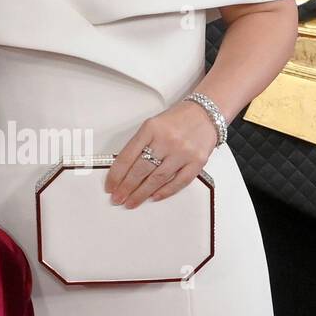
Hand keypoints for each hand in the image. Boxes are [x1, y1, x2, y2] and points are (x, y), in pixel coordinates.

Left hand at [103, 101, 217, 208]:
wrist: (206, 113)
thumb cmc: (177, 120)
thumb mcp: (152, 125)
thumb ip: (139, 144)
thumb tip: (124, 170)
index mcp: (151, 128)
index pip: (127, 156)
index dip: (116, 174)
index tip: (110, 186)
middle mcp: (166, 140)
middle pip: (141, 169)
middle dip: (126, 187)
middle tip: (117, 199)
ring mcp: (183, 151)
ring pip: (157, 178)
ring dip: (142, 194)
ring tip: (131, 202)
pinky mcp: (197, 161)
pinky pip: (179, 182)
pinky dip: (165, 191)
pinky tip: (154, 197)